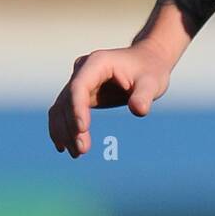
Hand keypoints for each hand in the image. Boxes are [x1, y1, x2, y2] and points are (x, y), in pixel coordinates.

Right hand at [48, 42, 171, 157]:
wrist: (147, 62)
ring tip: (77, 154)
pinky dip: (63, 128)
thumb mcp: (153, 82)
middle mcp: (83, 70)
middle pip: (67, 100)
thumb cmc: (150, 70)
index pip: (79, 86)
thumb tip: (139, 110)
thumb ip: (145, 95)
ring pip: (61, 108)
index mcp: (98, 62)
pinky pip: (64, 111)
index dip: (77, 108)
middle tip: (82, 151)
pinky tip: (64, 147)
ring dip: (64, 131)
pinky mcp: (80, 93)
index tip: (82, 130)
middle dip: (71, 126)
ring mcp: (79, 81)